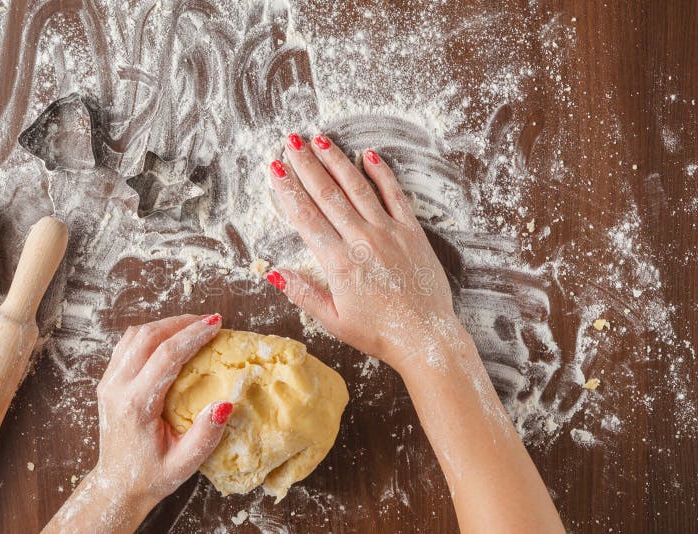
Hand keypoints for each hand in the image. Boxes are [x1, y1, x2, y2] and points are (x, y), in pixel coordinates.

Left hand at [44, 314, 231, 532]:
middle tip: (209, 320)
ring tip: (193, 325)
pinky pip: (128, 344)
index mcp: (137, 405)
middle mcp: (117, 388)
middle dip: (181, 323)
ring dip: (165, 325)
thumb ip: (205, 435)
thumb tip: (225, 403)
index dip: (192, 335)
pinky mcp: (108, 381)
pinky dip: (151, 334)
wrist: (116, 485)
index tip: (215, 323)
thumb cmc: (153, 476)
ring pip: (135, 336)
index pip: (166, 356)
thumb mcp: (184, 464)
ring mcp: (108, 382)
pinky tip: (171, 337)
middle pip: (148, 337)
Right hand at [267, 133, 465, 369]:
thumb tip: (273, 273)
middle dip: (306, 165)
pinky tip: (368, 155)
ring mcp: (388, 232)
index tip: (276, 168)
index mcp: (338, 262)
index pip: (306, 217)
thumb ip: (303, 293)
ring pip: (357, 188)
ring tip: (320, 139)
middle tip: (290, 141)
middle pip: (327, 194)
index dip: (288, 190)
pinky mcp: (411, 232)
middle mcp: (361, 240)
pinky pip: (394, 195)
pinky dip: (381, 174)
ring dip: (336, 161)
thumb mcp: (333, 320)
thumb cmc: (378, 333)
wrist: (426, 337)